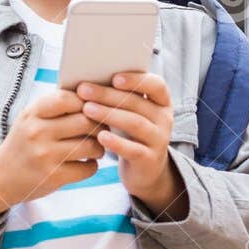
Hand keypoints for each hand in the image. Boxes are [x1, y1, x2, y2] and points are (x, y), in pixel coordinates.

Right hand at [0, 88, 105, 217]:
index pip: (68, 98)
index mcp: (33, 113)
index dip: (85, 102)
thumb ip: (55, 106)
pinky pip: (88, 168)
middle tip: (100, 130)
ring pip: (91, 145)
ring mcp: (46, 155)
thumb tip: (92, 96)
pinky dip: (92, 166)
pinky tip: (85, 164)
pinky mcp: (54, 176)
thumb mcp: (30, 118)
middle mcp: (38, 132)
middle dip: (98, 125)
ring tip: (95, 148)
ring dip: (99, 147)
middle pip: (85, 121)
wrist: (1, 177)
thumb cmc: (24, 143)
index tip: (90, 109)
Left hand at [78, 72, 185, 216]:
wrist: (144, 171)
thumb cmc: (130, 134)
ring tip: (87, 109)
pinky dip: (116, 142)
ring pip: (135, 124)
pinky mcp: (149, 160)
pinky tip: (100, 137)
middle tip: (83, 90)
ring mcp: (159, 140)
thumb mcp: (130, 114)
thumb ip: (118, 97)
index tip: (114, 77)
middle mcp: (165, 119)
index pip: (157, 85)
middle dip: (109, 95)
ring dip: (109, 114)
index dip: (137, 80)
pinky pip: (133, 149)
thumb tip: (88, 81)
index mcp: (161, 102)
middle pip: (138, 103)